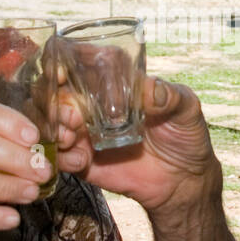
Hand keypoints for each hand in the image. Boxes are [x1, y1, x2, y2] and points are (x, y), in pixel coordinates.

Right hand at [56, 77, 217, 212]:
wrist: (184, 180)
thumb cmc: (185, 135)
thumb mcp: (187, 110)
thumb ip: (171, 97)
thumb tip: (150, 88)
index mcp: (115, 81)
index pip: (81, 59)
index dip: (63, 61)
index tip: (61, 73)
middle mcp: (93, 102)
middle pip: (56, 90)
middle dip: (55, 100)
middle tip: (71, 117)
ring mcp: (85, 131)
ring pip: (52, 121)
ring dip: (54, 127)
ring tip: (70, 138)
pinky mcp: (83, 159)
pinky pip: (60, 156)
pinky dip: (63, 157)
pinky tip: (82, 161)